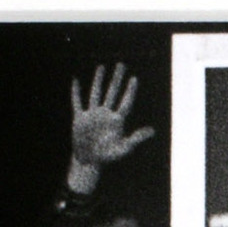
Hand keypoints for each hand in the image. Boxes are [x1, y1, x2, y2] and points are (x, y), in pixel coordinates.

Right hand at [68, 65, 154, 187]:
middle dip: (117, 79)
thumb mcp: (124, 148)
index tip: (134, 79)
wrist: (89, 161)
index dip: (130, 91)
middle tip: (121, 65)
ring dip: (98, 80)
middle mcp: (106, 115)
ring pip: (96, 93)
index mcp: (117, 121)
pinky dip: (76, 92)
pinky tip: (76, 81)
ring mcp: (93, 115)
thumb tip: (152, 130)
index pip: (125, 102)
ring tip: (102, 67)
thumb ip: (136, 138)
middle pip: (113, 92)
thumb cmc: (108, 157)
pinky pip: (77, 102)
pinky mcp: (80, 118)